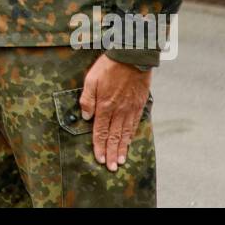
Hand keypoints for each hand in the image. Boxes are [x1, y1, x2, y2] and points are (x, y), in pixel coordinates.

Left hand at [79, 54, 151, 171]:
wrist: (131, 56)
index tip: (100, 159)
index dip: (99, 146)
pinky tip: (130, 142)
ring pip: (125, 133)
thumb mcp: (90, 79)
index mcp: (104, 105)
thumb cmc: (108, 66)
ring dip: (122, 148)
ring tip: (121, 161)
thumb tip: (85, 117)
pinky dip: (131, 136)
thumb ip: (87, 99)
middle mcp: (118, 110)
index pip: (101, 131)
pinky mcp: (139, 104)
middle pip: (114, 136)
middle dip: (112, 153)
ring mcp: (130, 108)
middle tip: (112, 168)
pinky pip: (135, 124)